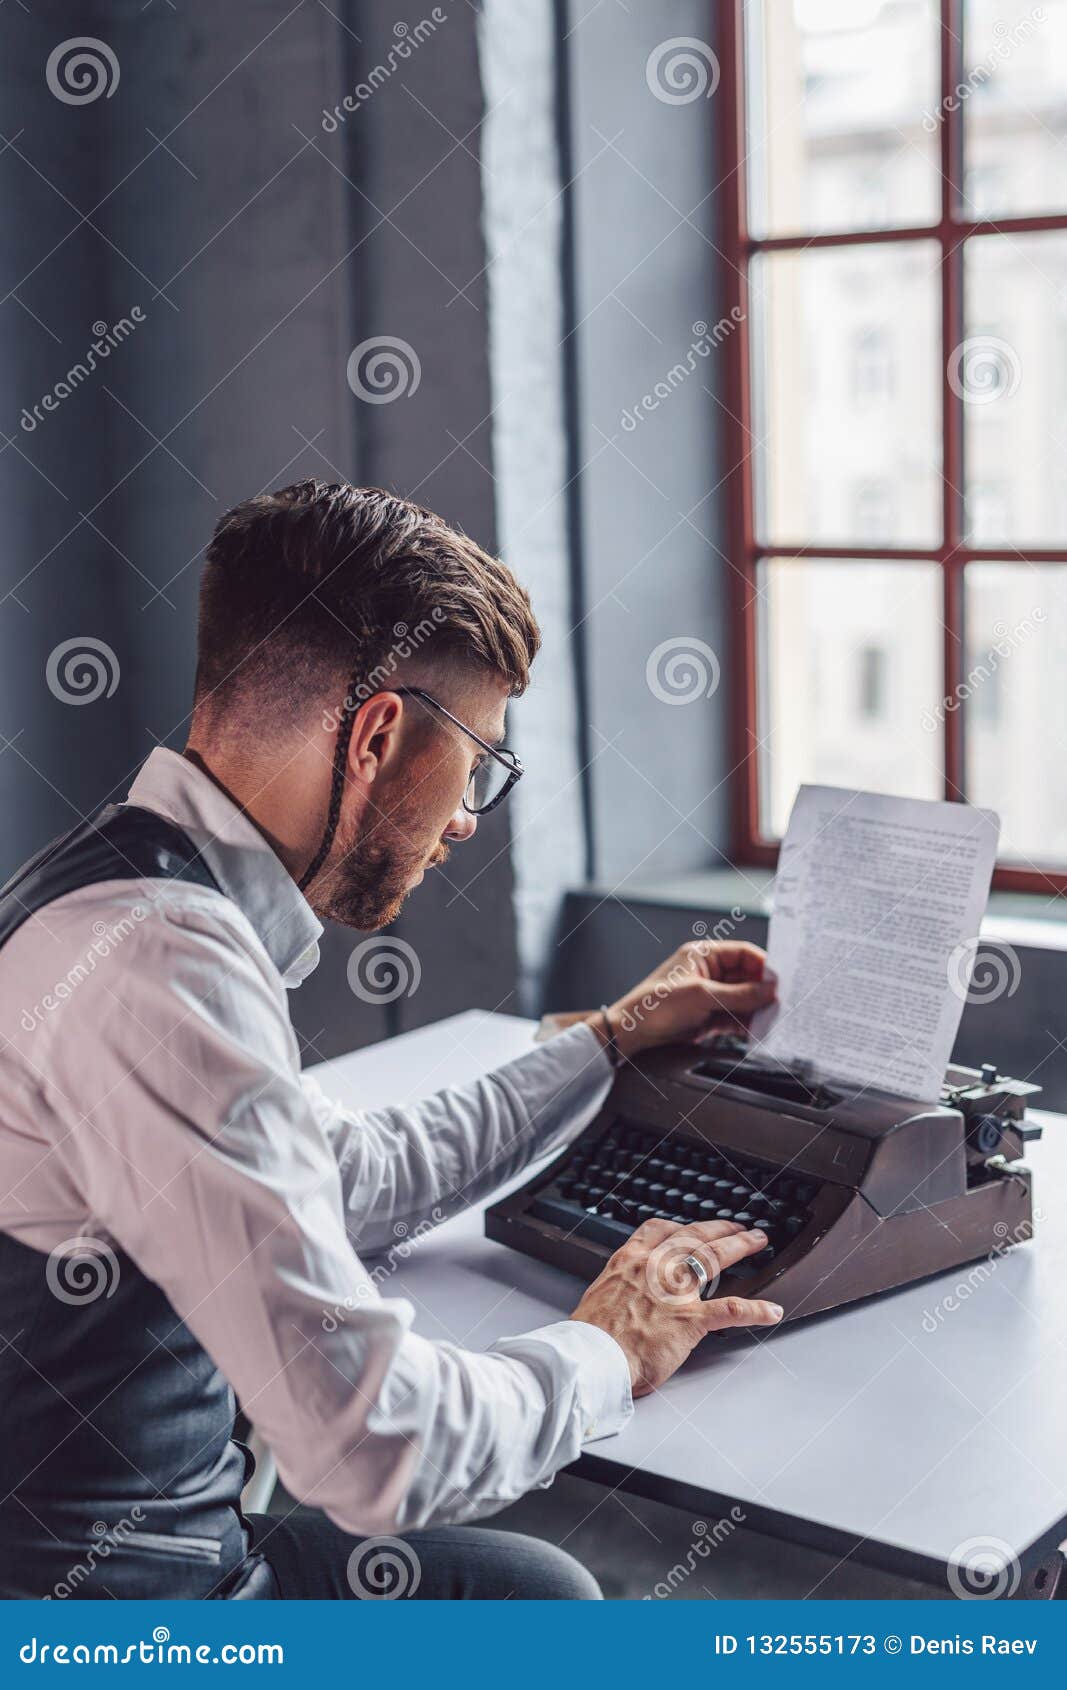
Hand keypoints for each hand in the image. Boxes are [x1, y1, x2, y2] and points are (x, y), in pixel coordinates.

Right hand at [570, 1217, 782, 1395]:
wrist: (592, 1358)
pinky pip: (731, 1310)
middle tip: (736, 1225)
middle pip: (693, 1235)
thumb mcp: (598, 1299)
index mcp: (628, 1262)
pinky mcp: (691, 1319)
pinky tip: (771, 1310)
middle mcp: (654, 1267)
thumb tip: (623, 1301)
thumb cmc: (590, 1338)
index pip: (657, 1230)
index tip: (690, 1225)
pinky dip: (756, 1310)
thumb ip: (617, 1292)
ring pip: (714, 1257)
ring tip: (756, 1240)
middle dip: (719, 1228)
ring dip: (740, 1245)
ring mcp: (674, 1291)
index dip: (679, 1226)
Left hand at [601, 939, 775, 1059]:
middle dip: (762, 991)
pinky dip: (746, 1024)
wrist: (632, 1033)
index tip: (781, 980)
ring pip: (743, 999)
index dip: (763, 965)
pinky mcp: (709, 1016)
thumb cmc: (655, 1005)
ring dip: (756, 1010)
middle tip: (781, 1003)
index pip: (743, 953)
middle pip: (746, 977)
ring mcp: (710, 995)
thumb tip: (770, 989)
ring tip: (773, 1020)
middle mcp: (708, 972)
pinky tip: (757, 1031)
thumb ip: (739, 994)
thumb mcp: (701, 996)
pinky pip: (735, 1017)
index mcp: (703, 955)